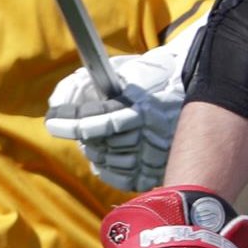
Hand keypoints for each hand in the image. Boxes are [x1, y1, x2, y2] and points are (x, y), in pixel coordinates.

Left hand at [47, 42, 190, 192]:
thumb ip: (88, 83)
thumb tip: (56, 103)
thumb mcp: (121, 68)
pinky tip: (106, 159)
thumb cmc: (151, 73)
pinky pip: (125, 179)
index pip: (99, 121)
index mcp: (144, 107)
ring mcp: (158, 153)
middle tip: (81, 126)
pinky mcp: (161, 166)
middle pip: (102, 145)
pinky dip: (109, 171)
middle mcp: (152, 132)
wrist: (194, 84)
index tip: (53, 120)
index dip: (72, 122)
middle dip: (85, 137)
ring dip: (97, 152)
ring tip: (100, 139)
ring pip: (111, 162)